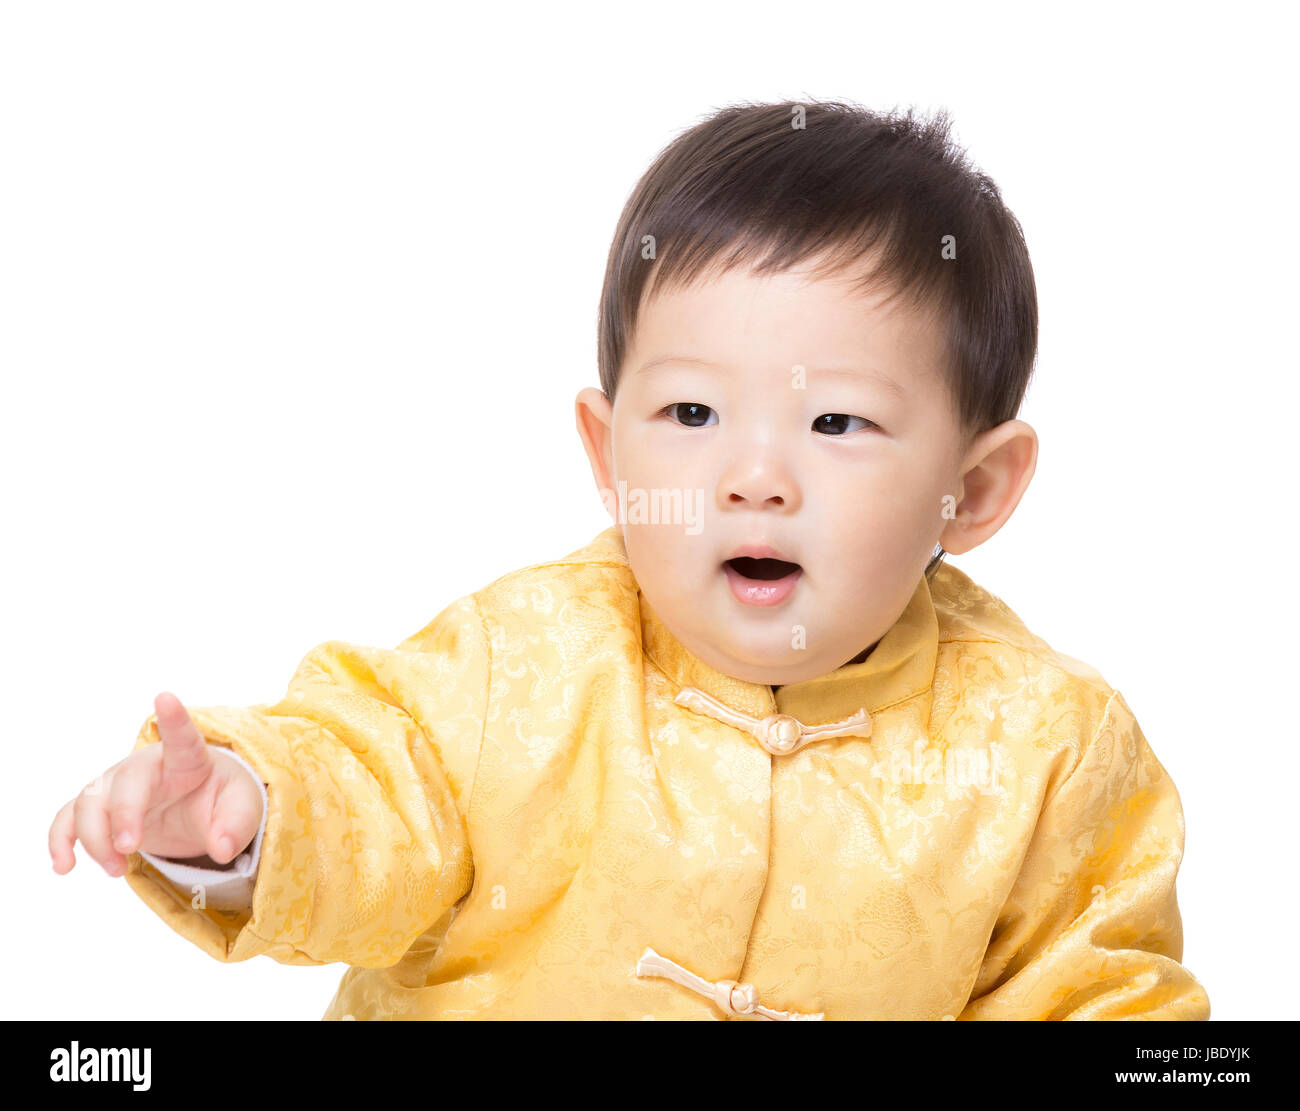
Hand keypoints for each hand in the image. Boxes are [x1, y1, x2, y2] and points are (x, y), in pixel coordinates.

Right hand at [49, 692, 263, 877]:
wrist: (198, 804)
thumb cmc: (219, 797)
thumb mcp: (241, 809)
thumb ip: (236, 826)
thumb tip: (222, 850)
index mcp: (187, 759)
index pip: (182, 736)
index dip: (174, 718)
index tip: (166, 697)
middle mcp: (146, 767)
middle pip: (125, 781)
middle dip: (122, 814)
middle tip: (129, 847)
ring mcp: (117, 786)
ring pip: (89, 803)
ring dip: (96, 840)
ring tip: (118, 870)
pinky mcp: (100, 809)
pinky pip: (68, 819)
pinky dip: (60, 841)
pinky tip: (64, 866)